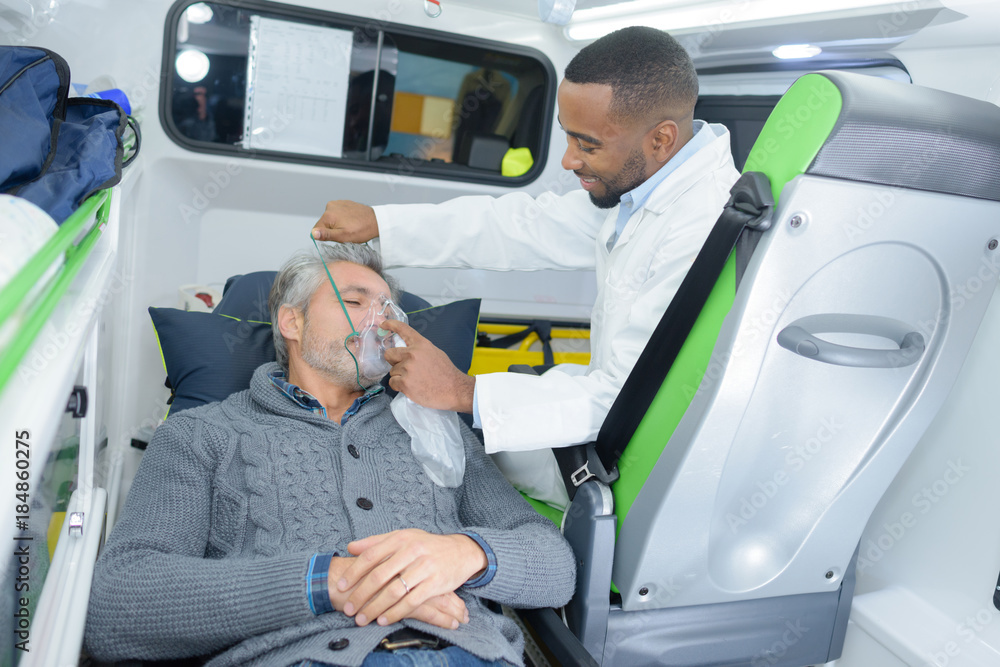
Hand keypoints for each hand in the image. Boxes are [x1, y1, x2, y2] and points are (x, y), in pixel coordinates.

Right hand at [312, 200, 378, 242]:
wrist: (376, 221)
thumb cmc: (361, 230)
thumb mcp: (342, 237)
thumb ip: (326, 235)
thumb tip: (313, 233)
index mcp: (328, 214)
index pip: (317, 229)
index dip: (326, 236)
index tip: (337, 236)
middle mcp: (330, 206)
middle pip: (324, 223)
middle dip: (333, 229)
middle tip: (346, 232)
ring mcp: (338, 203)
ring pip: (331, 218)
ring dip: (338, 224)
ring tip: (350, 226)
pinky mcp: (344, 202)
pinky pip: (338, 213)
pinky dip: (343, 218)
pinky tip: (352, 221)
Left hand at [336, 529, 487, 626]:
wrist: (461, 551)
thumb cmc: (427, 545)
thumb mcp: (404, 537)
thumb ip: (377, 542)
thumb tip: (350, 547)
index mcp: (401, 538)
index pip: (371, 556)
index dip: (354, 572)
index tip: (340, 586)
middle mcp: (412, 551)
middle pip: (380, 576)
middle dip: (361, 595)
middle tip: (348, 609)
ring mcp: (425, 567)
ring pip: (394, 591)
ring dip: (375, 607)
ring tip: (362, 618)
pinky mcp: (436, 583)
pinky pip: (411, 602)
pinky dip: (395, 613)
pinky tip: (383, 620)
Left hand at [381, 320, 474, 412]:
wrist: (454, 389)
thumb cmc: (446, 373)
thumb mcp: (435, 353)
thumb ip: (419, 350)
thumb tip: (407, 351)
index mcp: (421, 344)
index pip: (403, 329)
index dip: (391, 325)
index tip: (383, 325)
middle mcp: (412, 354)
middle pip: (389, 354)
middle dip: (393, 361)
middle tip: (402, 368)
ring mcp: (408, 368)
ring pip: (392, 371)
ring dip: (399, 377)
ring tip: (414, 381)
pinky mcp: (405, 383)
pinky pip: (393, 383)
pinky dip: (399, 387)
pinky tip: (411, 388)